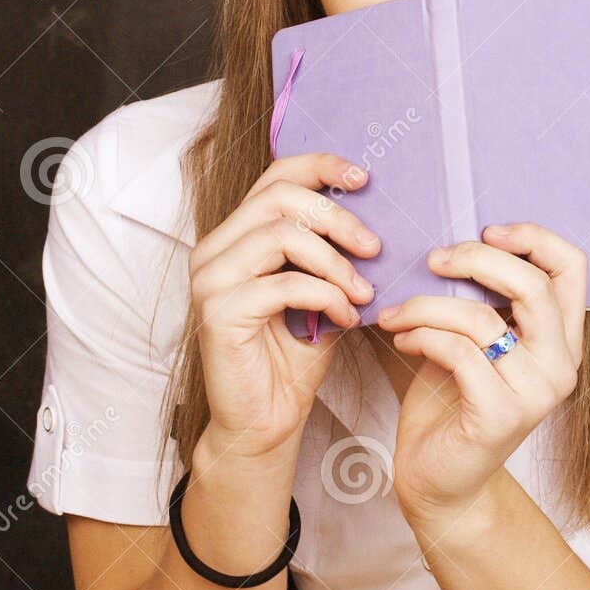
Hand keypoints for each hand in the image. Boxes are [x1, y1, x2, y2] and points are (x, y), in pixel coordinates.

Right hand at [189, 152, 379, 462]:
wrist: (264, 423)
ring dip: (336, 263)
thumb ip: (333, 256)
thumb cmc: (291, 361)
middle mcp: (215, 250)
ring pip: (282, 236)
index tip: (365, 179)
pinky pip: (284, 284)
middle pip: (280, 198)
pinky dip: (326, 296)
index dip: (321, 167)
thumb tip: (378, 221)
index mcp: (236, 237)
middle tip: (375, 248)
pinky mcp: (218, 311)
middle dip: (338, 218)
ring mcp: (211, 279)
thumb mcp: (320, 295)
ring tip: (363, 293)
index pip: (275, 177)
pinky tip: (346, 317)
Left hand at [375, 222, 586, 529]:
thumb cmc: (452, 404)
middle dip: (475, 259)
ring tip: (397, 313)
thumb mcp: (475, 341)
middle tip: (433, 260)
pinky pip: (458, 352)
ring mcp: (535, 394)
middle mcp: (561, 365)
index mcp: (563, 340)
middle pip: (532, 285)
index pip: (572, 267)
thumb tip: (456, 240)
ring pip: (481, 319)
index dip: (532, 237)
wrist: (440, 480)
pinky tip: (401, 340)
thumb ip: (484, 300)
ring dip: (426, 306)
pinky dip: (421, 336)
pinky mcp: (500, 416)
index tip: (486, 231)